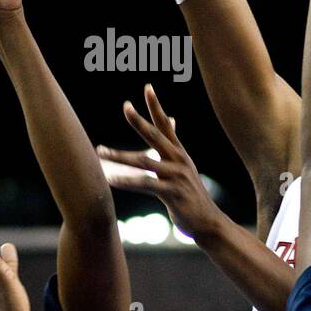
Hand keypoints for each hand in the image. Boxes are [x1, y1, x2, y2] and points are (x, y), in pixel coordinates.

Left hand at [96, 85, 220, 241]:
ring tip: (101, 150)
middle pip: (156, 136)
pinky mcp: (173, 193)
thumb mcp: (184, 168)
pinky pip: (146, 185)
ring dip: (120, 156)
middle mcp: (179, 161)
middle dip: (140, 121)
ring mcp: (176, 176)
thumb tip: (171, 121)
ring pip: (144, 161)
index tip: (147, 88)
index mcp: (179, 153)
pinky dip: (127, 181)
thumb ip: (174, 146)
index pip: (166, 125)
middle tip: (125, 106)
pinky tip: (112, 179)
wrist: (208, 223)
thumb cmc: (191, 196)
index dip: (156, 106)